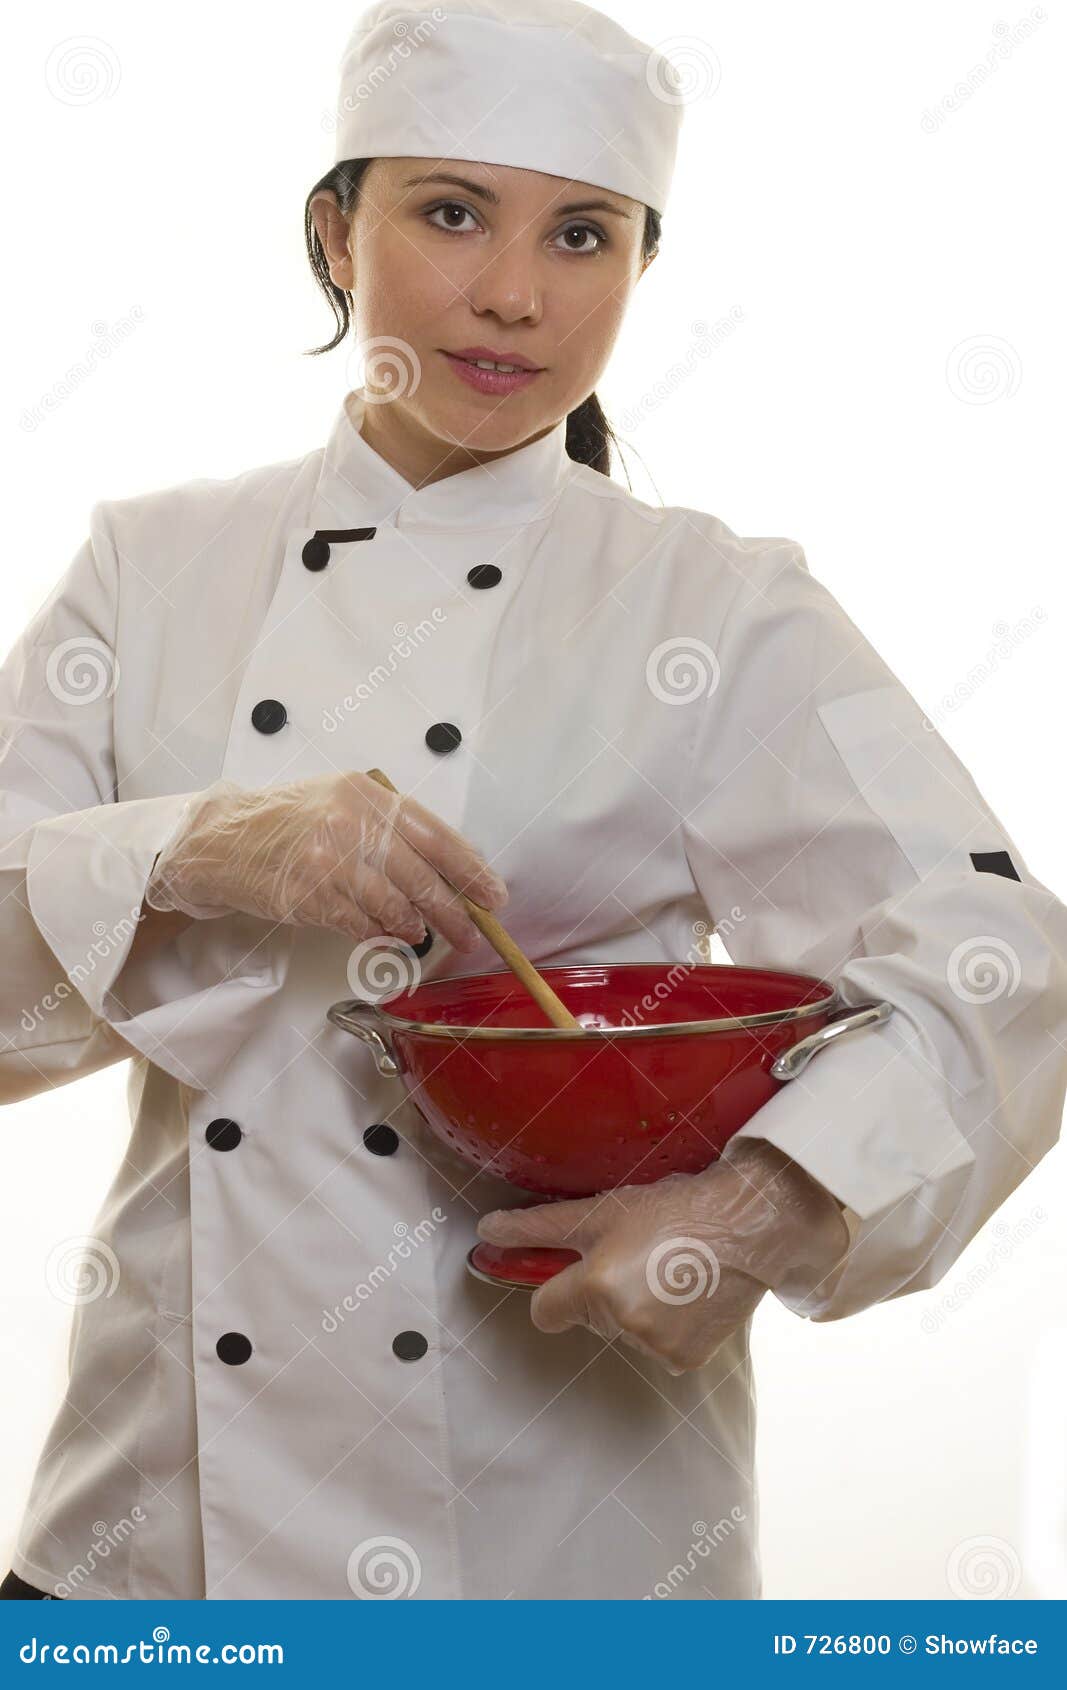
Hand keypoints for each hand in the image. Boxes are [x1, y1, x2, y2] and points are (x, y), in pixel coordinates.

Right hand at [144, 771, 508, 951]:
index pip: (436, 836)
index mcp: (368, 795)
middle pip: (422, 878)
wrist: (224, 840)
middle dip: (453, 912)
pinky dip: (378, 935)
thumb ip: (392, 827)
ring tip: (420, 934)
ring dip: (414, 927)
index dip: (471, 870)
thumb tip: (450, 869)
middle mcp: (352, 823)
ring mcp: (330, 860)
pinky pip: (361, 925)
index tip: (493, 895)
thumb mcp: (343, 801)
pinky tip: (385, 937)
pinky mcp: (311, 895)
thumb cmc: (290, 822)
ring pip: (394, 906)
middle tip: (470, 934)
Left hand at [476, 1139, 849, 1374]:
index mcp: (597, 1288)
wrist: (749, 1226)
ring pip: (622, 1333)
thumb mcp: (602, 1209)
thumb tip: (487, 1231)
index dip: (557, 1288)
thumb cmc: (673, 1210)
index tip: (577, 1270)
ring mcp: (657, 1348)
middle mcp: (624, 1325)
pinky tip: (687, 1294)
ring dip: (635, 1309)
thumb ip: (539, 1227)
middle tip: (638, 1255)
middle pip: (587, 1319)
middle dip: (602, 1293)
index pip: (544, 1311)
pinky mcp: (684, 1361)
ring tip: (668, 1270)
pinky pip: (654, 1348)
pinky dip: (665, 1327)